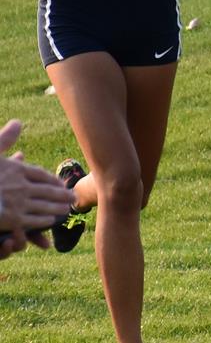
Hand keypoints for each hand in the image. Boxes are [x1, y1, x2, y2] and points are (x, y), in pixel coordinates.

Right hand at [0, 120, 75, 234]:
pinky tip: (50, 220)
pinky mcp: (12, 219)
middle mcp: (20, 186)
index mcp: (15, 170)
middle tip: (73, 196)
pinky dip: (44, 220)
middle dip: (61, 194)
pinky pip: (33, 220)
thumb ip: (5, 139)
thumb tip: (18, 122)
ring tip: (67, 208)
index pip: (40, 175)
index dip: (51, 179)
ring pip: (44, 206)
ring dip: (57, 207)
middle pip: (48, 190)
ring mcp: (17, 203)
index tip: (60, 182)